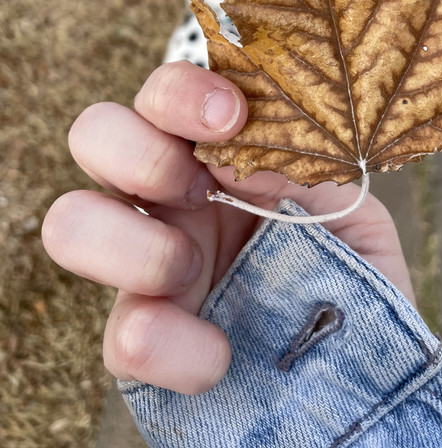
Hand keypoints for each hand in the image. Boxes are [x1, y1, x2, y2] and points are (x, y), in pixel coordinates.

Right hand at [42, 61, 413, 394]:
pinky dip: (170, 346)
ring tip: (192, 266)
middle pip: (94, 134)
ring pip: (68, 223)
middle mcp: (168, 198)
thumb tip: (240, 150)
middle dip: (138, 153)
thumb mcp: (341, 199)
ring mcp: (146, 268)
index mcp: (214, 153)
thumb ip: (299, 162)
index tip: (231, 117)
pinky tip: (221, 355)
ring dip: (131, 242)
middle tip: (197, 186)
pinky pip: (120, 338)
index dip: (181, 92)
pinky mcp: (143, 344)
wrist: (366, 354)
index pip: (165, 93)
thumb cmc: (348, 259)